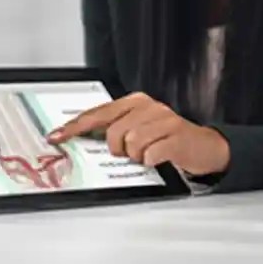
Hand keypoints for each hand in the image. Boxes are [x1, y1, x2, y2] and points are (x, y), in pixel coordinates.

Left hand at [46, 92, 229, 175]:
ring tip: (148, 154)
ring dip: (137, 157)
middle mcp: (149, 107)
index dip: (75, 126)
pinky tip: (158, 158)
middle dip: (118, 149)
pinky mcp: (176, 138)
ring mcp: (164, 121)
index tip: (57, 136)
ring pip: (131, 144)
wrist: (205, 146)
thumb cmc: (168, 139)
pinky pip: (150, 155)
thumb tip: (84, 138)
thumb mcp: (141, 128)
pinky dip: (151, 161)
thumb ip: (115, 128)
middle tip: (131, 152)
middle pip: (114, 132)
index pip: (98, 113)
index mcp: (136, 102)